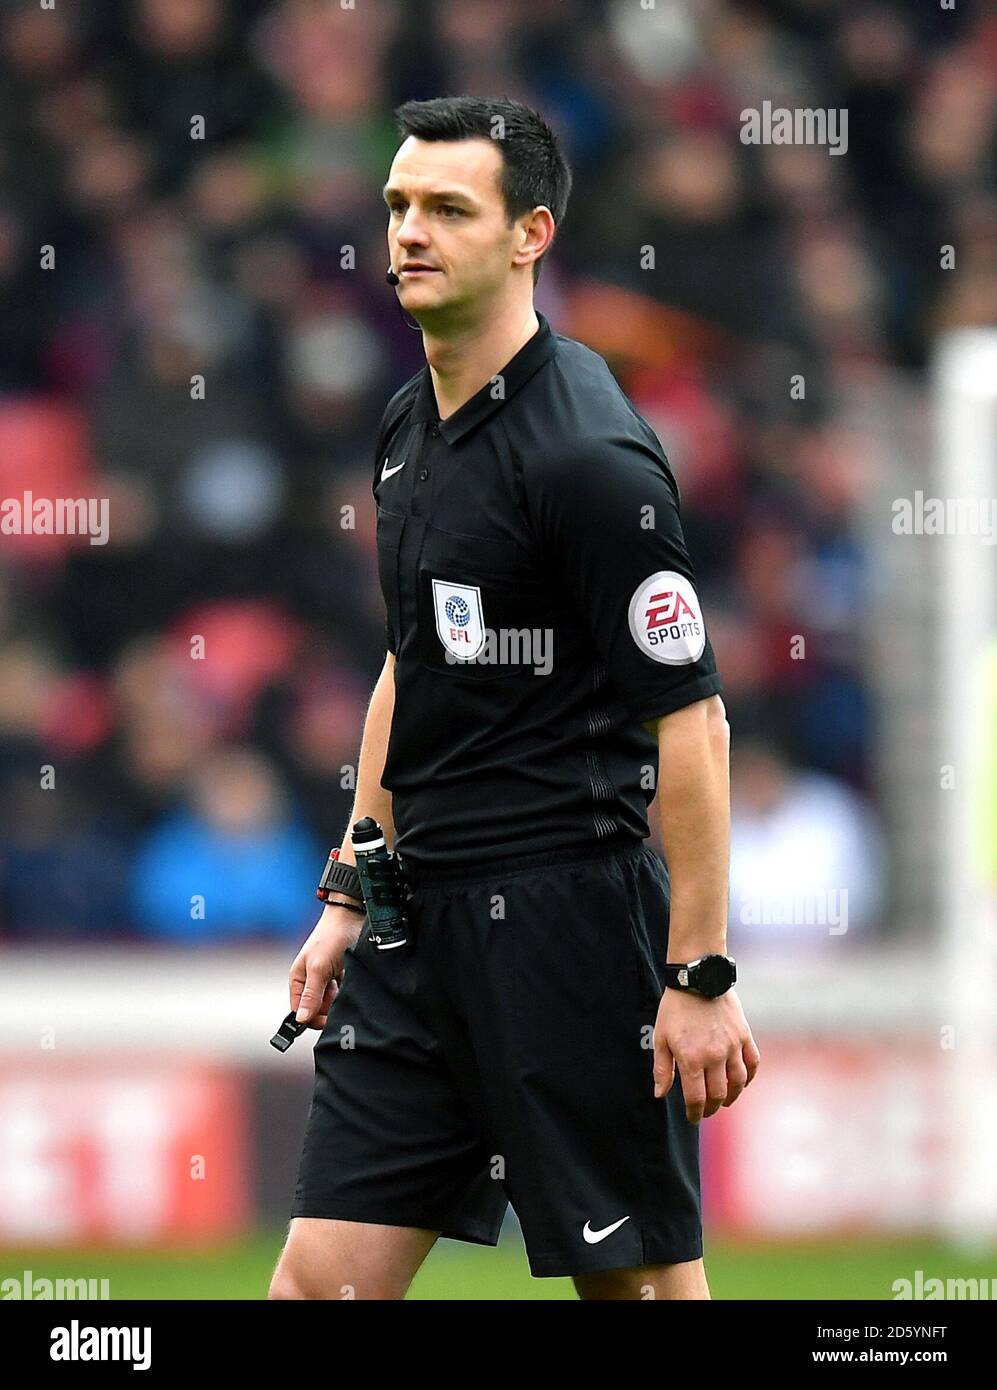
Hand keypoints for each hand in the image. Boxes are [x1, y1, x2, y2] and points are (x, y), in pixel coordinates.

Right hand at [289, 903, 364, 1029]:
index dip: (313, 1019)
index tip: (328, 1020)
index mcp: (299, 981)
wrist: (353, 917)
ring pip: (332, 1003)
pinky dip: (348, 992)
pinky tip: (352, 982)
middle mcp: (311, 982)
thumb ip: (311, 995)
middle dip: (329, 1010)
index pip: (301, 1011)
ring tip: (346, 987)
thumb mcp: (318, 968)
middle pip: (317, 1009)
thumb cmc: (331, 938)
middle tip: (341, 1000)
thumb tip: (301, 1019)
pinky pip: (344, 994)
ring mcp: (327, 979)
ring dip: (340, 1001)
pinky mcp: (341, 976)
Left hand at [652, 986, 759, 1122]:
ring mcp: (732, 1046)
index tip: (693, 1117)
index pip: (697, 1098)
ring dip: (731, 1096)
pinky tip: (742, 1082)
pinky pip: (752, 1063)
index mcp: (691, 1059)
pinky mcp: (744, 1035)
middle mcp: (715, 1056)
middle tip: (706, 1110)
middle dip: (711, 1107)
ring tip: (724, 1100)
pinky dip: (749, 1077)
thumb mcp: (661, 1037)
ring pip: (738, 1083)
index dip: (695, 1113)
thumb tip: (660, 1095)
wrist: (698, 978)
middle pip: (718, 1094)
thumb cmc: (675, 1008)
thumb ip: (662, 1069)